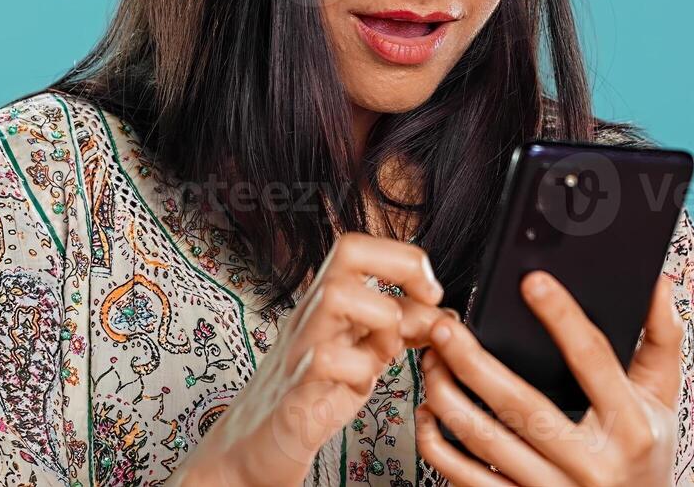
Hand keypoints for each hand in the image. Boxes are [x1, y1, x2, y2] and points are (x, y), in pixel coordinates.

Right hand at [173, 232, 448, 486]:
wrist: (254, 448)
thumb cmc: (310, 399)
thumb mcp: (363, 358)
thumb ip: (395, 333)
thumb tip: (439, 313)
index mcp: (326, 305)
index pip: (358, 246)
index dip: (404, 258)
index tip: (431, 294)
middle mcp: (310, 315)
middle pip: (348, 251)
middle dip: (401, 267)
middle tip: (425, 302)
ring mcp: (298, 348)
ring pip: (335, 297)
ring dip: (381, 318)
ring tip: (387, 351)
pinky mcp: (293, 389)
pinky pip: (324, 360)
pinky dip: (357, 370)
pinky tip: (361, 385)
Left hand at [415, 271, 683, 486]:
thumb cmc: (645, 457)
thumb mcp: (662, 401)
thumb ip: (660, 342)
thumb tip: (658, 284)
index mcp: (630, 427)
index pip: (592, 361)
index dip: (562, 317)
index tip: (532, 283)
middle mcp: (591, 463)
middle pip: (522, 404)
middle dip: (473, 362)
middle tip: (444, 328)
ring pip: (486, 441)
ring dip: (447, 398)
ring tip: (430, 363)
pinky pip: (469, 480)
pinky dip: (440, 447)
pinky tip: (429, 416)